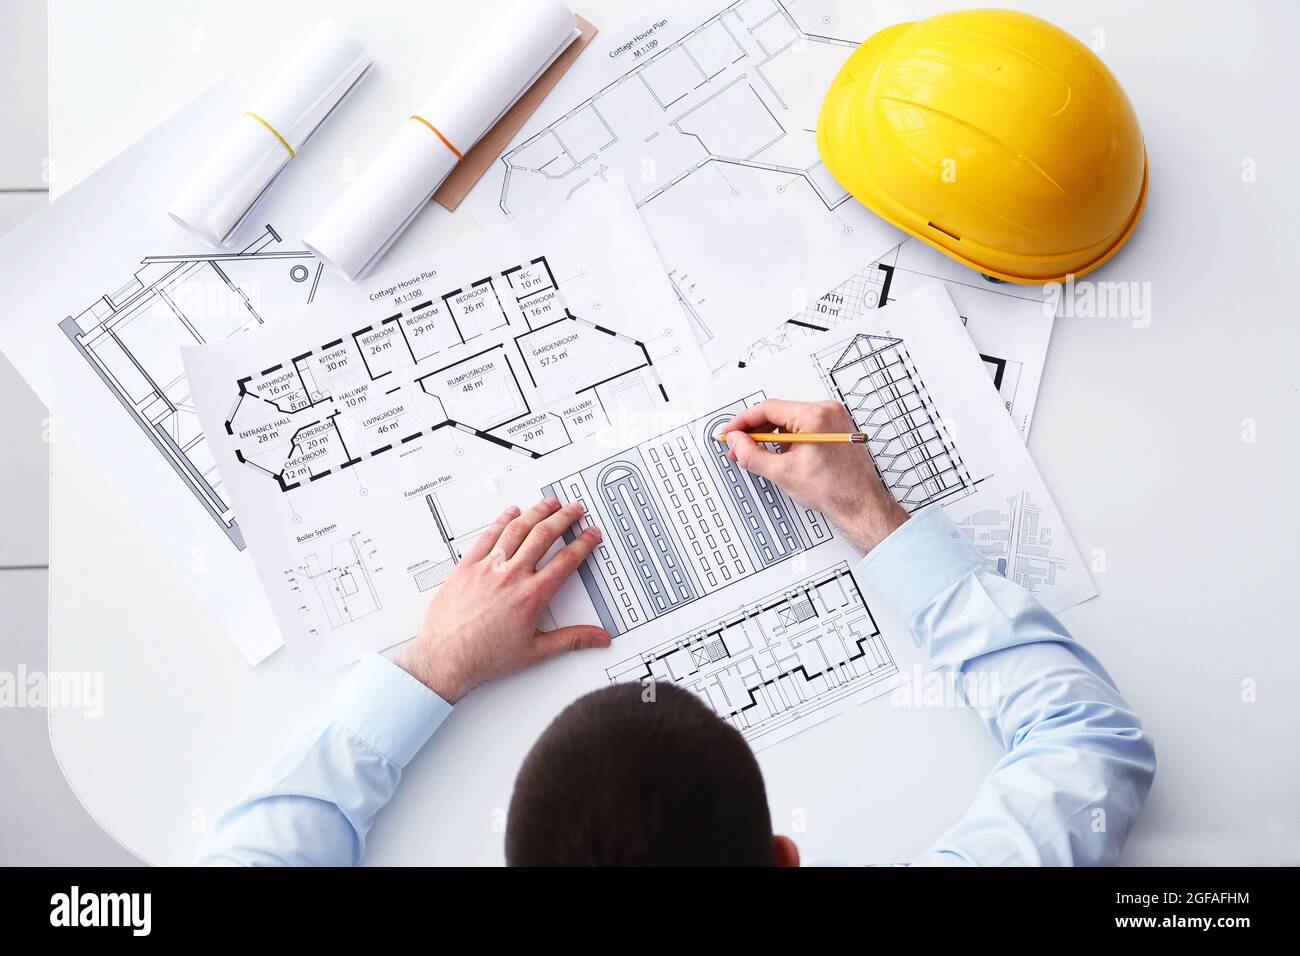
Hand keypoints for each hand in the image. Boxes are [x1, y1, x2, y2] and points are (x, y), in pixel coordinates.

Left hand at [396, 497, 608, 701]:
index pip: (566, 560)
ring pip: (517, 530)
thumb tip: (599, 638)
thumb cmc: (486, 657)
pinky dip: (502, 521)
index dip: (583, 543)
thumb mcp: (536, 652)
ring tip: (549, 503)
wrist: (446, 658)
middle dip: (564, 518)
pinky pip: (487, 536)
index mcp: (532, 596)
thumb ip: (572, 640)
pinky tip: (512, 512)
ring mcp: (488, 568)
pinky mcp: (467, 567)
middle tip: (575, 509)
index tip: (590, 534)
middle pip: (544, 536)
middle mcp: (512, 576)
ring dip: (536, 512)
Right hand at [719, 399, 907, 553]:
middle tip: (739, 447)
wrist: (860, 505)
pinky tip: (779, 455)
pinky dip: (787, 439)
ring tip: (758, 455)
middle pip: (779, 412)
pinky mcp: (836, 430)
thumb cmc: (834, 490)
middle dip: (756, 431)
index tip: (731, 432)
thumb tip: (736, 442)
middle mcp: (827, 411)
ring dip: (771, 436)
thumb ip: (751, 454)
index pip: (768, 408)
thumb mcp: (782, 473)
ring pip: (790, 420)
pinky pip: (803, 427)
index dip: (743, 422)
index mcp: (814, 416)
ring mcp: (834, 420)